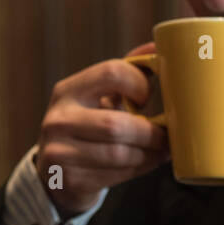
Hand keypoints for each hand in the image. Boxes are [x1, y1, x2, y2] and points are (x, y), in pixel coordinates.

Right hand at [36, 42, 170, 215]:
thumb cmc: (88, 125)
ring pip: (119, 153)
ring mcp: (59, 151)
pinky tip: (147, 162)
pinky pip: (115, 175)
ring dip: (149, 154)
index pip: (110, 72)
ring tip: (162, 150)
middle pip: (115, 124)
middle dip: (150, 132)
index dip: (139, 83)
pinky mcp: (68, 179)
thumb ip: (127, 71)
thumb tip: (160, 46)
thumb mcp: (99, 96)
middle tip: (168, 135)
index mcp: (68, 90)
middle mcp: (58, 119)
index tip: (149, 97)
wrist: (55, 172)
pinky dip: (138, 169)